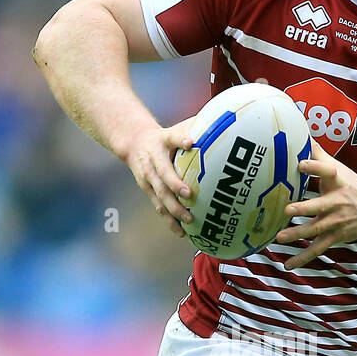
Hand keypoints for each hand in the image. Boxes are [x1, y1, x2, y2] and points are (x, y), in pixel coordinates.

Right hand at [123, 118, 196, 236]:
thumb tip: (223, 122)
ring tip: (189, 220)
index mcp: (162, 142)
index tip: (190, 142)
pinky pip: (159, 208)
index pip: (172, 138)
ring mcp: (149, 178)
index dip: (180, 140)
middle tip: (190, 194)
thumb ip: (195, 127)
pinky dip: (169, 221)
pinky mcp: (148, 191)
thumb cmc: (164, 137)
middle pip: (163, 174)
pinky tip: (182, 233)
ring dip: (174, 209)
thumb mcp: (175, 127)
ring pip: (160, 196)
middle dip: (175, 185)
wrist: (134, 143)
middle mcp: (153, 161)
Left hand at [275, 139, 356, 267]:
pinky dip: (302, 258)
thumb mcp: (339, 169)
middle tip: (287, 208)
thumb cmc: (352, 185)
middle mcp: (337, 202)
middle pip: (319, 205)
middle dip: (304, 208)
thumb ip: (318, 154)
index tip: (300, 163)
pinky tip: (287, 265)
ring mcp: (336, 221)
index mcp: (337, 181)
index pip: (326, 171)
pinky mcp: (335, 237)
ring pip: (315, 229)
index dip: (314, 166)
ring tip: (280, 237)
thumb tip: (301, 131)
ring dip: (298, 233)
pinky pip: (317, 249)